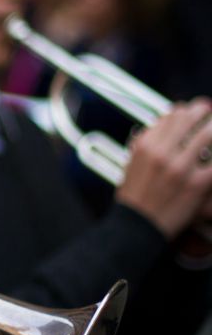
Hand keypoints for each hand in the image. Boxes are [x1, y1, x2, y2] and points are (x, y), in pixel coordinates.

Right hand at [117, 99, 211, 238]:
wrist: (137, 226)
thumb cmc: (134, 197)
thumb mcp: (131, 164)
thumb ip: (146, 145)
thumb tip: (157, 128)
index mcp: (144, 146)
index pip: (168, 117)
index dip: (182, 110)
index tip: (190, 109)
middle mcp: (161, 152)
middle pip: (188, 120)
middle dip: (201, 111)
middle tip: (208, 108)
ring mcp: (180, 167)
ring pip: (207, 136)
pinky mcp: (196, 184)